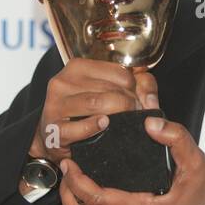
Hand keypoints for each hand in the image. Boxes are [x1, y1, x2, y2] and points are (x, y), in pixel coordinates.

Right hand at [30, 59, 157, 162]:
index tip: (135, 103)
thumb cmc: (85, 114)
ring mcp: (56, 104)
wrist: (52, 137)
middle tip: (132, 118)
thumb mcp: (110, 93)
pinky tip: (103, 126)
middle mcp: (64, 81)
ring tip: (123, 125)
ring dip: (118, 117)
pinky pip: (80, 126)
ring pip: (98, 103)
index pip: (121, 73)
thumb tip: (151, 101)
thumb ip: (140, 87)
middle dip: (129, 106)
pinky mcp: (53, 128)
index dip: (135, 90)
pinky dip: (95, 127)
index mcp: (78, 67)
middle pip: (111, 89)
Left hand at [57, 115, 204, 204]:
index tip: (71, 163)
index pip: (97, 199)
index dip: (77, 181)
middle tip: (66, 174)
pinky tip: (89, 196)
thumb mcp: (196, 162)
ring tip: (73, 185)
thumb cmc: (203, 197)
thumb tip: (152, 123)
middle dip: (67, 196)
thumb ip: (176, 138)